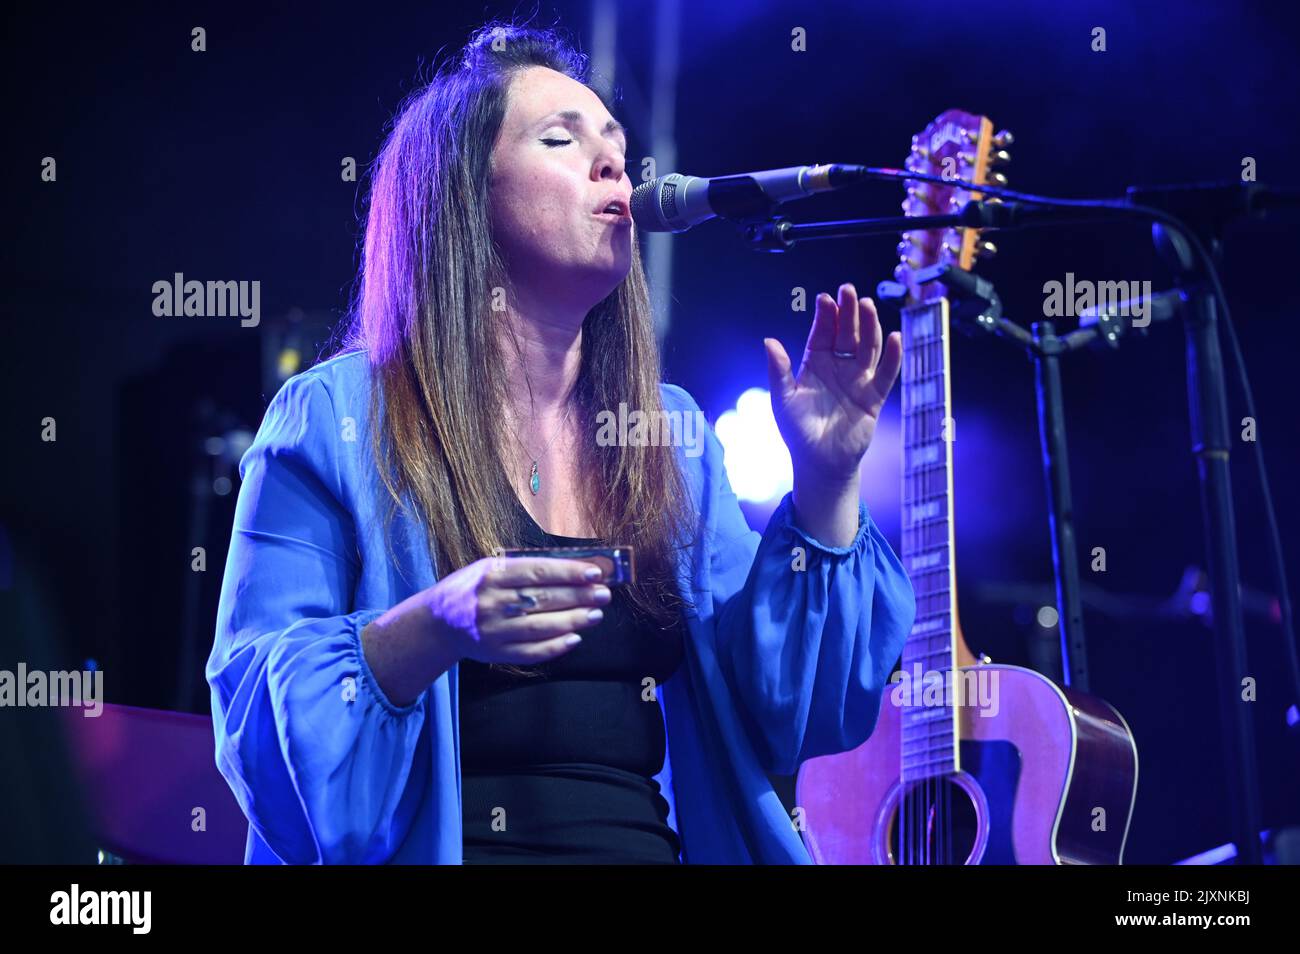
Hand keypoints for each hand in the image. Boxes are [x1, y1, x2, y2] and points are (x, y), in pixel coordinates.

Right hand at [425, 556, 611, 664]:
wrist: (438, 622)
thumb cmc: (473, 589)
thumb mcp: (490, 569)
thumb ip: (526, 569)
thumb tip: (573, 570)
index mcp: (491, 576)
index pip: (537, 572)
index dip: (568, 573)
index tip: (594, 572)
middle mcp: (491, 603)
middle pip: (543, 599)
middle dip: (579, 596)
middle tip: (603, 594)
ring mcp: (493, 631)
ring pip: (541, 627)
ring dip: (574, 620)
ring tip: (596, 614)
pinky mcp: (496, 653)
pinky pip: (531, 652)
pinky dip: (555, 646)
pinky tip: (575, 638)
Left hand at [764, 282, 902, 482]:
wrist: (820, 463)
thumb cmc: (798, 431)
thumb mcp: (783, 400)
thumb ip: (778, 371)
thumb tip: (768, 341)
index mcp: (815, 364)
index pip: (822, 334)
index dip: (825, 316)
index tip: (826, 298)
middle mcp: (838, 367)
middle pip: (847, 334)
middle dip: (849, 313)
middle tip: (850, 290)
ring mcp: (858, 380)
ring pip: (867, 348)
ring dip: (869, 327)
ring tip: (868, 306)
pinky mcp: (874, 397)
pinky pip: (886, 374)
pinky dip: (893, 357)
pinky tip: (895, 338)